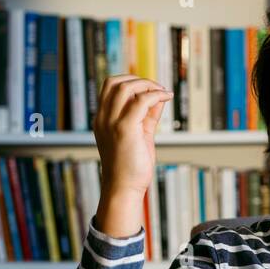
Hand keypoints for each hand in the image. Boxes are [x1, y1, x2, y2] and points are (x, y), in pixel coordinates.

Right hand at [93, 75, 172, 235]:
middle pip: (114, 81)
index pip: (109, 87)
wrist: (124, 188)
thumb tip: (159, 98)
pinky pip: (141, 101)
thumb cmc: (131, 166)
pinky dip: (156, 95)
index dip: (130, 81)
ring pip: (125, 87)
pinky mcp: (125, 128)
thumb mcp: (140, 134)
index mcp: (102, 119)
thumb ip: (147, 115)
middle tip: (157, 88)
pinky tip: (167, 97)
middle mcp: (103, 118)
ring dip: (148, 85)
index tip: (149, 89)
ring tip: (163, 92)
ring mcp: (111, 122)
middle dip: (139, 79)